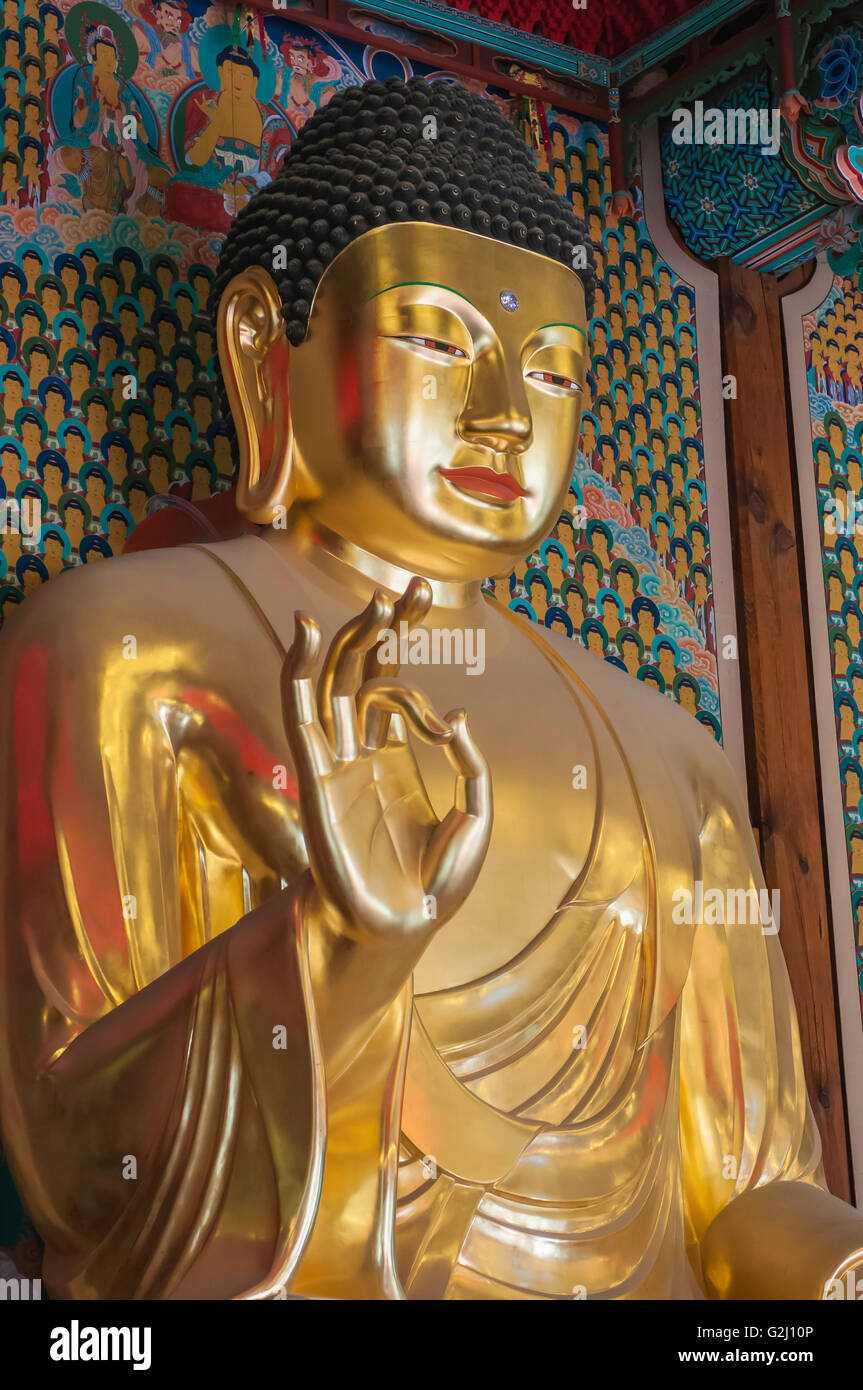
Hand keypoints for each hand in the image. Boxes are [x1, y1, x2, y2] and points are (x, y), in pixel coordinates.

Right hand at [281, 578, 491, 945]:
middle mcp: (360, 752)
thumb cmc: (439, 879)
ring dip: (346, 642)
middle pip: (359, 672)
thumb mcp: (475, 813)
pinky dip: (297, 671)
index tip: (423, 594)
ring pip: (330, 686)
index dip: (402, 638)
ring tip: (375, 604)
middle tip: (406, 592)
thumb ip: (470, 762)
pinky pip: (300, 715)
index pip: (388, 681)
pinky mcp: (315, 777)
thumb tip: (457, 714)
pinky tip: (303, 632)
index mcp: (393, 757)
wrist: (403, 928)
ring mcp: (336, 762)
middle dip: (379, 630)